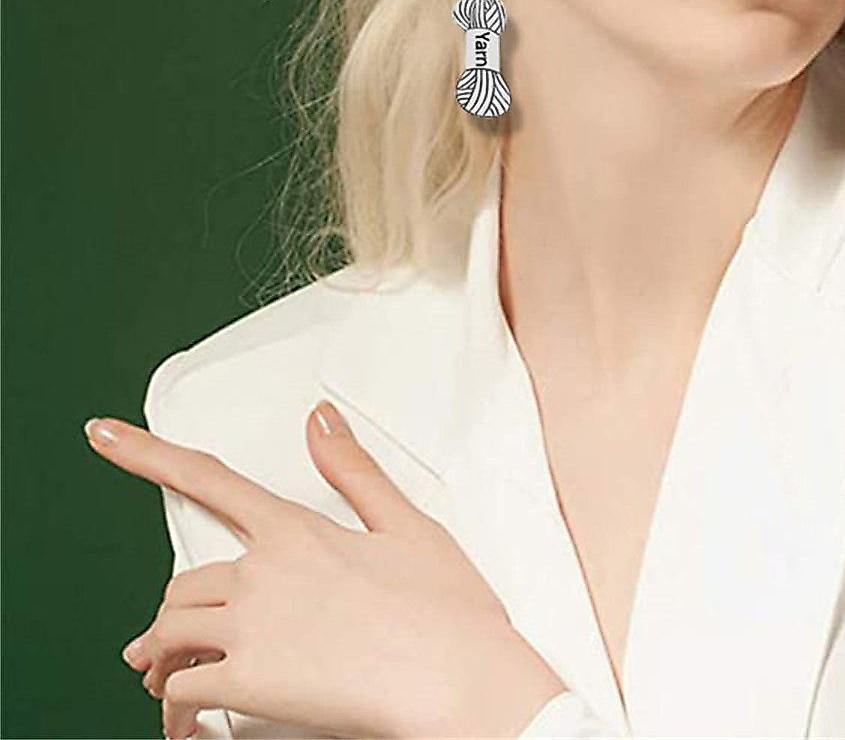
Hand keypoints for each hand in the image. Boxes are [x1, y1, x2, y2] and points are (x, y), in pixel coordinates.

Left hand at [85, 400, 566, 738]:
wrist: (456, 678)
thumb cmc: (444, 609)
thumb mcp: (406, 524)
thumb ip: (352, 470)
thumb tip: (320, 419)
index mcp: (297, 528)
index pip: (208, 479)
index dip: (146, 453)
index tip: (103, 435)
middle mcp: (262, 571)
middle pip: (184, 581)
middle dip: (178, 612)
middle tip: (173, 645)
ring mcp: (251, 626)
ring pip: (170, 632)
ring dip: (162, 658)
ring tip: (168, 680)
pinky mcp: (246, 683)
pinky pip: (181, 691)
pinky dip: (174, 710)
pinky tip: (188, 724)